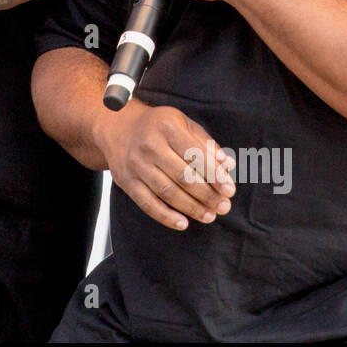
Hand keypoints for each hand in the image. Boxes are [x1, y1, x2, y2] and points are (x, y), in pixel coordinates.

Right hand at [97, 100, 236, 230]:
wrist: (117, 127)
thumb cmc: (158, 126)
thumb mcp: (182, 123)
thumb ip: (205, 144)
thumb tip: (228, 165)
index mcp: (167, 126)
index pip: (195, 154)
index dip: (214, 174)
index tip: (229, 190)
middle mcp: (149, 144)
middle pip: (182, 176)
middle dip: (206, 195)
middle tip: (224, 207)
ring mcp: (135, 164)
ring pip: (167, 192)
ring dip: (191, 208)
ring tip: (209, 216)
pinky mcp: (125, 180)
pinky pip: (147, 203)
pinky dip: (165, 216)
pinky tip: (183, 223)